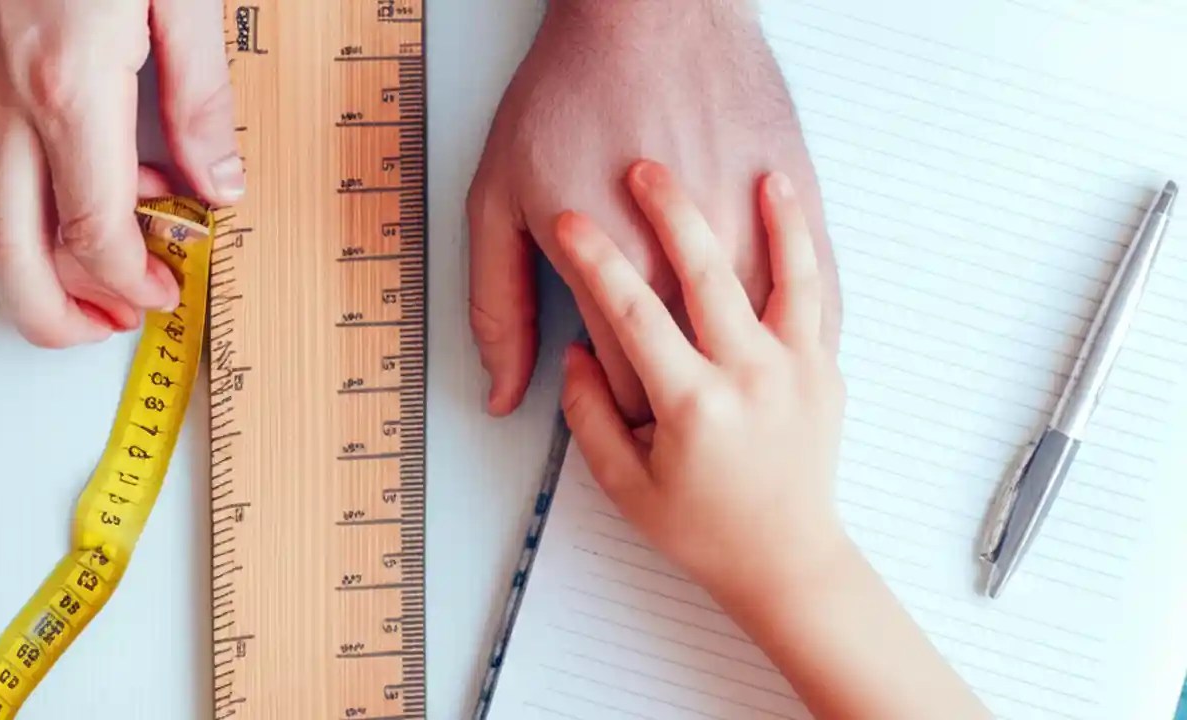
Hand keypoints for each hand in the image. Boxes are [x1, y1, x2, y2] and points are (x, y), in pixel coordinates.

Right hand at [0, 0, 241, 346]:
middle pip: (9, 251)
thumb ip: (201, 102)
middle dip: (60, 312)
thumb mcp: (180, 0)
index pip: (94, 226)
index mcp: (68, 86)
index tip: (159, 291)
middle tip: (109, 324)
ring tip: (71, 294)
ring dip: (15, 280)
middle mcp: (1, 101)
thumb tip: (219, 187)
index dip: (129, 279)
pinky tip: (12, 234)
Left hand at [467, 0, 838, 420]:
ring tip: (723, 368)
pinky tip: (779, 339)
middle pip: (700, 379)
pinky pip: (818, 293)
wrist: (651, 12)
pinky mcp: (798, 204)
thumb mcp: (498, 205)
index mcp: (623, 279)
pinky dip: (796, 326)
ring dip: (742, 367)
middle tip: (673, 390)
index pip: (634, 395)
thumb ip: (499, 309)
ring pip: (762, 344)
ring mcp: (757, 236)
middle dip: (681, 400)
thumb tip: (503, 392)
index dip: (627, 414)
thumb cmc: (571, 97)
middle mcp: (697, 270)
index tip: (626, 404)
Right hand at [559, 160, 844, 589]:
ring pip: (784, 272)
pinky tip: (790, 208)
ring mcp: (795, 368)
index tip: (571, 223)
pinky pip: (816, 294)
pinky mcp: (823, 369)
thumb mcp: (624, 486)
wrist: (787, 558)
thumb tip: (577, 354)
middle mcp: (750, 376)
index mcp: (693, 404)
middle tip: (645, 167)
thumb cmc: (704, 530)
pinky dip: (804, 248)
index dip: (595, 259)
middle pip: (706, 271)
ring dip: (772, 216)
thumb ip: (589, 415)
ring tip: (757, 168)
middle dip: (671, 211)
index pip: (631, 312)